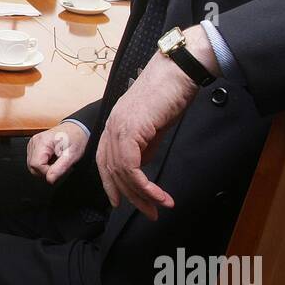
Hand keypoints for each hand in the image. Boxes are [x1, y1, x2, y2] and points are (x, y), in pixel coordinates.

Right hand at [26, 121, 89, 183]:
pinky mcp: (34, 146)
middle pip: (32, 166)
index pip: (36, 165)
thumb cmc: (75, 138)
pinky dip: (43, 163)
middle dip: (45, 171)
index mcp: (43, 142)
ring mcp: (33, 143)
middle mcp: (35, 141)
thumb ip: (60, 168)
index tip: (58, 168)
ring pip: (32, 165)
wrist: (76, 129)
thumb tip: (49, 179)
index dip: (47, 171)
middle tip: (58, 166)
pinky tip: (52, 158)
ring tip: (56, 160)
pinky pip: (34, 160)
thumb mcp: (72, 155)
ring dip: (44, 167)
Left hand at [95, 25, 215, 217]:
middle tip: (148, 213)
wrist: (179, 71)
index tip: (121, 201)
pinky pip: (131, 167)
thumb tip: (142, 164)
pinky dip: (144, 185)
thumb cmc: (171, 92)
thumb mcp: (156, 125)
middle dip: (129, 196)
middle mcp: (112, 126)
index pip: (105, 160)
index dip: (111, 183)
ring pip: (122, 172)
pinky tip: (158, 195)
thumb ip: (146, 144)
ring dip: (141, 195)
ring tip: (158, 208)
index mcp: (115, 123)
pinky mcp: (130, 130)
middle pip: (111, 170)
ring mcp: (118, 127)